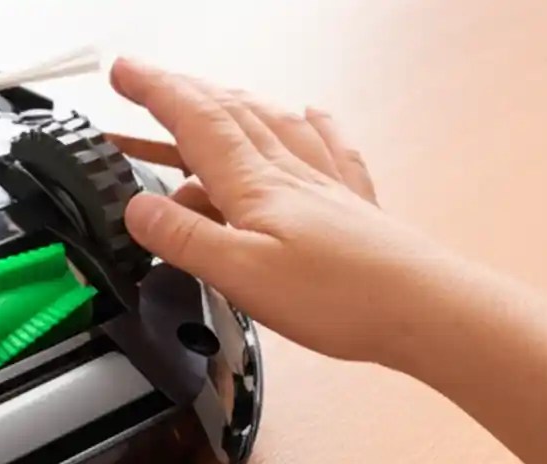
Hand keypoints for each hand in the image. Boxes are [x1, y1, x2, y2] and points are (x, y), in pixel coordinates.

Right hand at [109, 57, 460, 366]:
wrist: (423, 308)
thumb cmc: (341, 297)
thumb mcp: (242, 276)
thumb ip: (186, 240)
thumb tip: (138, 210)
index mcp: (256, 184)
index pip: (195, 121)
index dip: (155, 91)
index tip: (123, 72)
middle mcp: (289, 171)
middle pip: (227, 112)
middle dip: (180, 90)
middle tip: (143, 80)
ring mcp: (324, 183)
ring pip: (269, 122)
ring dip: (229, 102)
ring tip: (204, 96)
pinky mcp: (351, 204)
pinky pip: (325, 145)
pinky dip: (308, 123)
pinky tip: (311, 115)